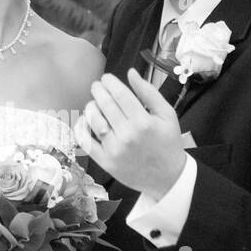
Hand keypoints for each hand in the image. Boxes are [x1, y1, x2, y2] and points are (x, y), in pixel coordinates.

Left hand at [75, 68, 186, 198]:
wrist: (168, 178)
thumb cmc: (168, 144)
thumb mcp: (167, 115)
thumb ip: (149, 92)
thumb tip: (131, 73)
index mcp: (143, 122)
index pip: (119, 94)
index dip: (110, 82)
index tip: (106, 78)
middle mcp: (127, 135)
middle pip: (105, 104)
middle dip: (98, 90)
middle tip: (97, 86)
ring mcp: (114, 149)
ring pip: (94, 120)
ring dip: (90, 106)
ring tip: (94, 103)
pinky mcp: (106, 162)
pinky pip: (86, 142)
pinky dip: (81, 128)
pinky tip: (85, 120)